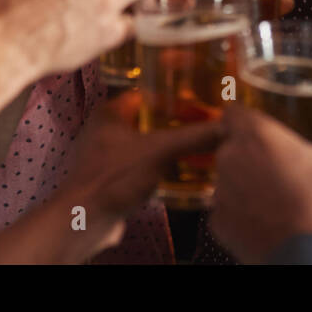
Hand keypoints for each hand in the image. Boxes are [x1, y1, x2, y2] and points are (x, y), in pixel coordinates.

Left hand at [48, 93, 224, 261]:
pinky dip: (157, 167)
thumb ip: (193, 137)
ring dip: (166, 147)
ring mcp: (104, 156)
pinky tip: (178, 174)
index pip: (147, 94)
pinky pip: (139, 166)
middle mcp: (104, 130)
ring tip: (195, 148)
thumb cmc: (117, 176)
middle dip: (174, 124)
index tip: (199, 103)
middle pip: (146, 119)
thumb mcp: (161, 150)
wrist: (86, 218)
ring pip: (143, 144)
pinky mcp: (109, 179)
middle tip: (201, 126)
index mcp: (110, 112)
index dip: (173, 97)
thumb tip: (225, 127)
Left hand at [209, 105, 311, 263]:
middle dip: (252, 153)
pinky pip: (227, 210)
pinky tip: (268, 218)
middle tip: (282, 165)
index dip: (246, 117)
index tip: (261, 127)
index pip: (233, 112)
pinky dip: (243, 214)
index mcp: (255, 136)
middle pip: (232, 146)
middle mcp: (229, 159)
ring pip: (229, 178)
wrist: (307, 257)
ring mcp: (221, 193)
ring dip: (247, 183)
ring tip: (278, 195)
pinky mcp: (218, 223)